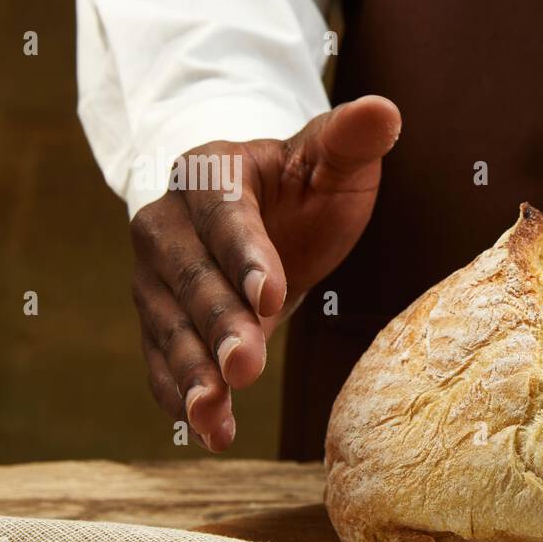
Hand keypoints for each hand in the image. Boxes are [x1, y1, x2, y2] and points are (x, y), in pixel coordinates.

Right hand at [129, 96, 401, 450]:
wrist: (265, 214)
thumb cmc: (307, 186)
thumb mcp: (334, 160)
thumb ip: (352, 140)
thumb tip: (385, 110)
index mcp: (212, 172)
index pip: (225, 214)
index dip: (246, 255)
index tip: (273, 297)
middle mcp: (168, 222)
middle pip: (190, 277)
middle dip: (217, 325)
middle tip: (245, 368)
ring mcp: (157, 275)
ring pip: (168, 324)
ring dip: (189, 371)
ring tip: (212, 413)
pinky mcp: (161, 318)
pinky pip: (162, 359)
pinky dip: (181, 395)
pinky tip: (209, 431)